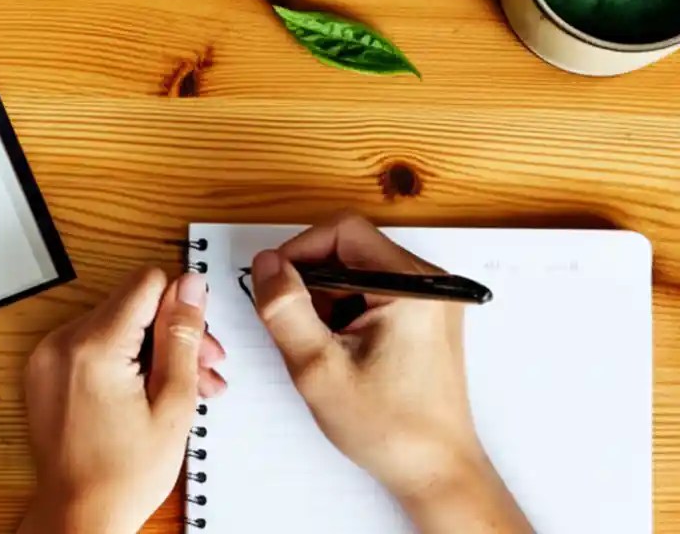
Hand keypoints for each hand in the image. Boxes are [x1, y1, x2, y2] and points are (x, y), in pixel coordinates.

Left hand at [18, 269, 225, 533]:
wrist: (80, 516)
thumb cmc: (124, 475)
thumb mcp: (173, 403)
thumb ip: (182, 336)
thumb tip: (191, 286)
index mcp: (94, 347)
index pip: (146, 283)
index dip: (180, 305)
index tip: (197, 338)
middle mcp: (62, 342)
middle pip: (131, 304)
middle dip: (171, 333)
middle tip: (201, 371)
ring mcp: (48, 356)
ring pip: (113, 324)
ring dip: (151, 349)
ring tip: (181, 388)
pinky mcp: (44, 370)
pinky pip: (90, 344)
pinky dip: (121, 359)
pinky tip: (148, 390)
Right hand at [250, 213, 530, 532]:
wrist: (435, 470)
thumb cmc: (389, 427)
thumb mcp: (318, 368)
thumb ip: (286, 309)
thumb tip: (266, 264)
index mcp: (410, 286)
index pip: (341, 231)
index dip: (299, 251)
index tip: (275, 286)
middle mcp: (427, 283)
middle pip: (349, 248)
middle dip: (312, 282)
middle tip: (298, 329)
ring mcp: (429, 299)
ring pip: (357, 272)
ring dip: (327, 301)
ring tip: (324, 348)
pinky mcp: (424, 316)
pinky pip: (372, 292)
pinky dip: (346, 313)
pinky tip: (342, 352)